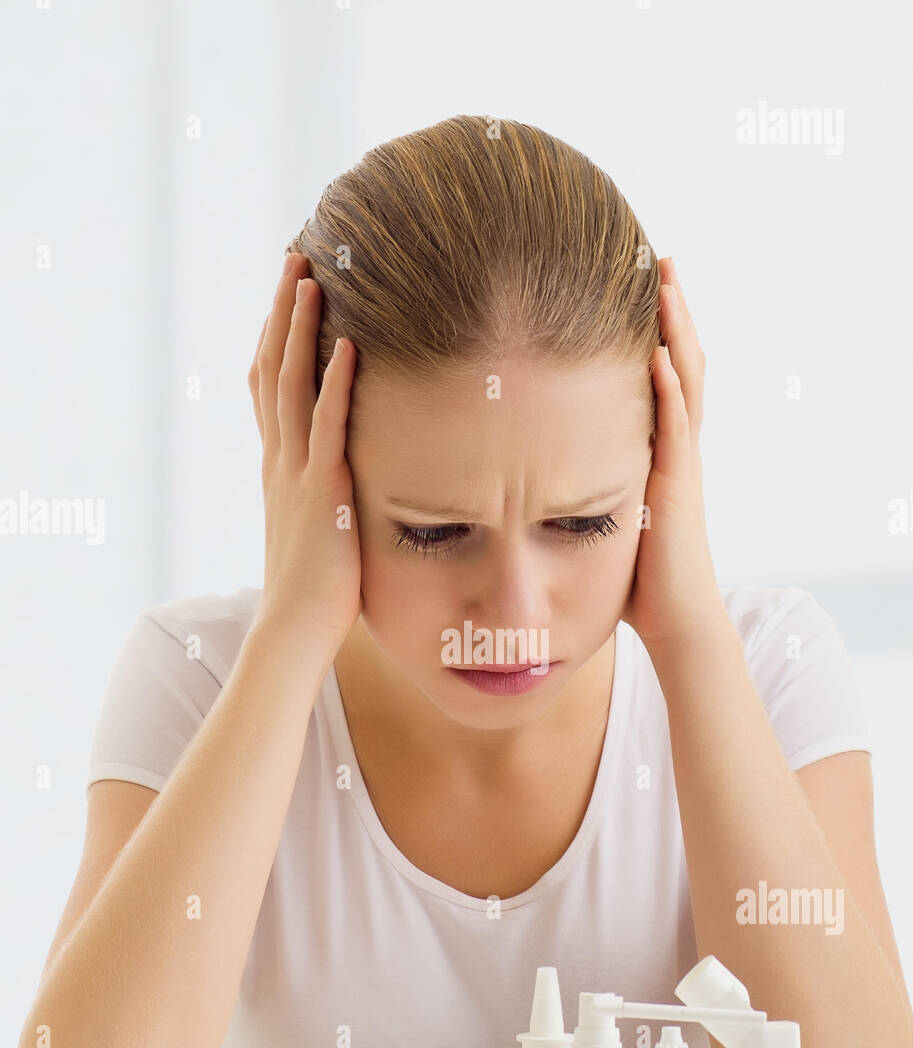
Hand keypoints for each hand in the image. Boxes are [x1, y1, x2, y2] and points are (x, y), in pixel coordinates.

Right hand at [247, 253, 362, 658]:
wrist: (293, 630)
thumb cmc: (313, 590)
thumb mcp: (315, 529)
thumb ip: (324, 497)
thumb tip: (343, 484)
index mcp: (278, 466)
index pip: (270, 386)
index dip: (276, 336)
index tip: (286, 293)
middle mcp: (280, 460)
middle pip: (273, 368)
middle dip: (282, 311)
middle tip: (294, 258)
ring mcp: (297, 473)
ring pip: (292, 386)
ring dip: (300, 329)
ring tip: (311, 277)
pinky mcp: (324, 492)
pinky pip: (329, 428)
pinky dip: (336, 384)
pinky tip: (348, 346)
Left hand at [622, 257, 725, 663]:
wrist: (674, 620)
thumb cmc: (638, 581)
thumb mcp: (605, 518)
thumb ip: (582, 489)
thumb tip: (537, 474)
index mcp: (659, 451)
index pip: (659, 375)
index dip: (654, 329)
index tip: (636, 285)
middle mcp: (676, 448)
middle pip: (679, 362)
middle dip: (671, 311)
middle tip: (658, 259)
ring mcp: (681, 463)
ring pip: (686, 381)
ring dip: (676, 329)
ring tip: (664, 281)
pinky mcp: (677, 485)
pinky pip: (676, 425)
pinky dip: (669, 385)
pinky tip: (656, 350)